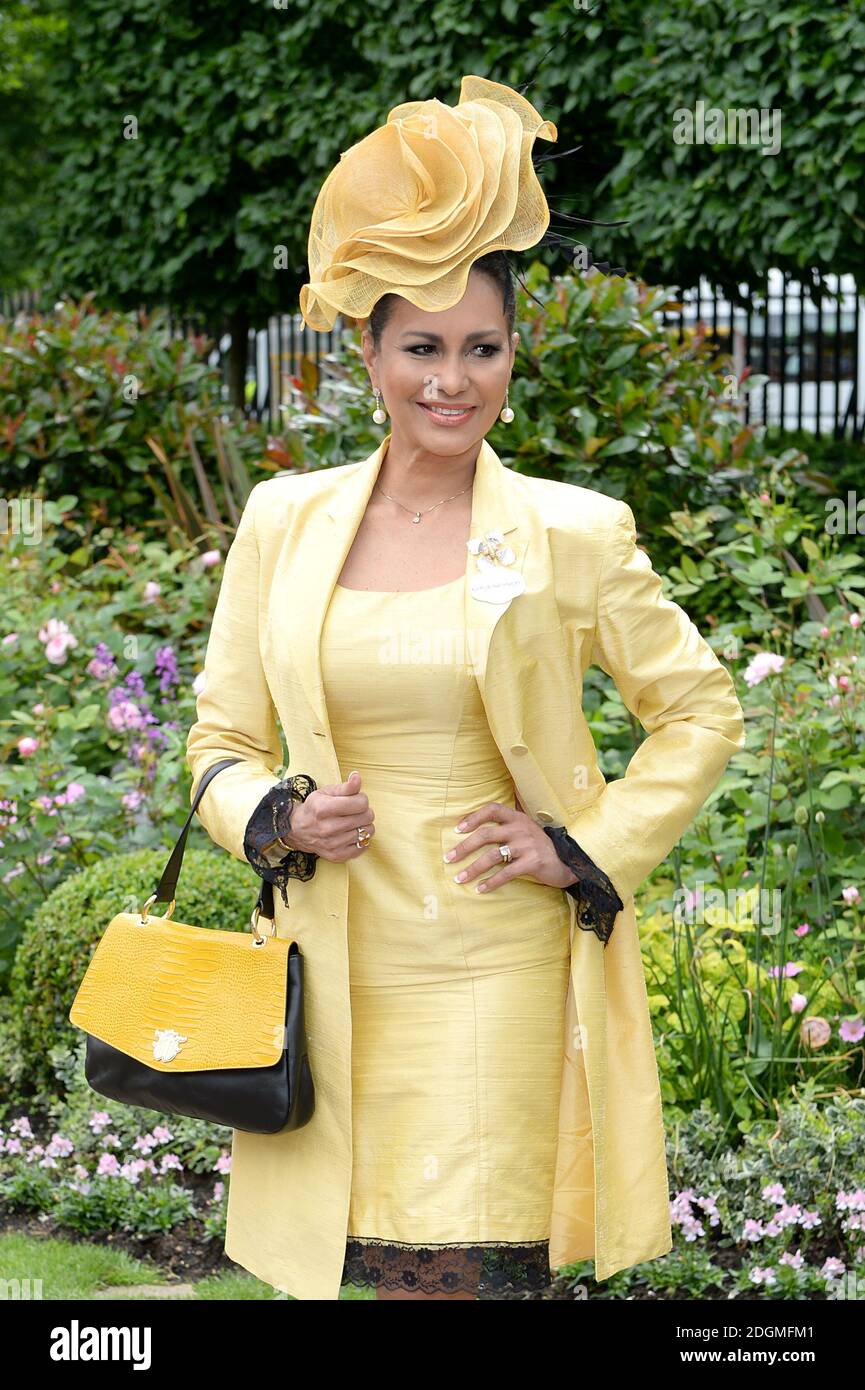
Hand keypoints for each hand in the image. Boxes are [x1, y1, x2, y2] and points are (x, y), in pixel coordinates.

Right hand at [278, 770, 374, 862]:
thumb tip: (357, 777)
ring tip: (354, 822)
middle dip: (364, 811)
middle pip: (366, 817)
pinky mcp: (337, 856)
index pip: (361, 803)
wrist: (298, 830)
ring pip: (367, 832)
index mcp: (324, 808)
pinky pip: (363, 847)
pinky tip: (353, 833)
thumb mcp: (327, 792)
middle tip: (355, 811)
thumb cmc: (315, 808)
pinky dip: (362, 840)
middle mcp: (327, 828)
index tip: (355, 800)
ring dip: (364, 825)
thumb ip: (345, 786)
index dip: (362, 799)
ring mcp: (333, 844)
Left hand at [444, 801, 578, 892]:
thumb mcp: (525, 831)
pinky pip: (506, 873)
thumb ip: (506, 828)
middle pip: (486, 834)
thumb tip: (474, 833)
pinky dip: (491, 882)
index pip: (492, 809)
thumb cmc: (540, 847)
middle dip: (464, 847)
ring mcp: (527, 845)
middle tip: (448, 858)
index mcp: (517, 818)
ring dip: (472, 868)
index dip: (473, 817)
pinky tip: (480, 889)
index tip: (457, 830)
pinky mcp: (533, 862)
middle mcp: (520, 828)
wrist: (569, 861)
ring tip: (459, 878)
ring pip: (492, 856)